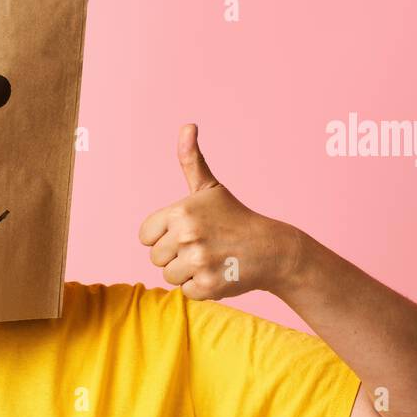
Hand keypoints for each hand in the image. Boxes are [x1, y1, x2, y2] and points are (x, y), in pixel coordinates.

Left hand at [138, 124, 301, 300]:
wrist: (271, 249)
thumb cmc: (234, 217)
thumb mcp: (210, 188)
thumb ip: (190, 160)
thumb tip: (187, 125)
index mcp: (180, 212)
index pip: (145, 236)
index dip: (163, 236)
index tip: (187, 231)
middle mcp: (187, 235)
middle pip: (156, 258)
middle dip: (176, 256)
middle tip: (204, 245)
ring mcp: (199, 262)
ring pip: (169, 276)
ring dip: (187, 272)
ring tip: (211, 259)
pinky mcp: (209, 285)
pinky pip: (186, 291)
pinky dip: (201, 287)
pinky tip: (219, 272)